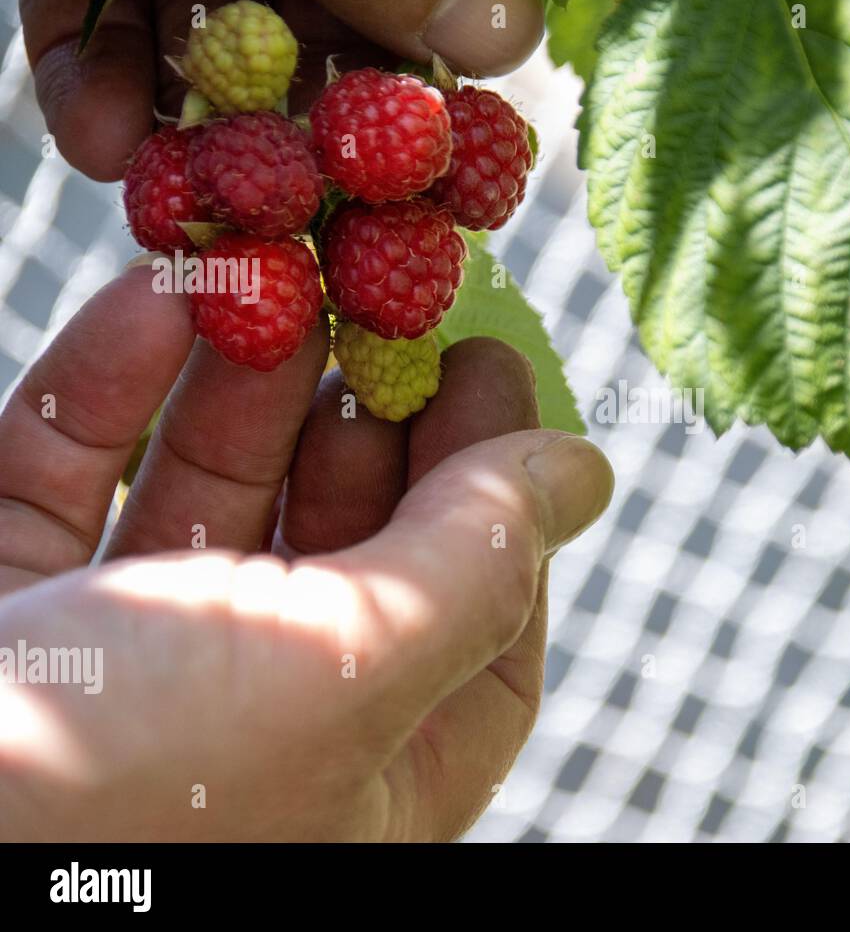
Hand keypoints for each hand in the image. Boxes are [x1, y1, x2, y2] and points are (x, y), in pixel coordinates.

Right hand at [0, 269, 612, 839]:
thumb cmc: (128, 782)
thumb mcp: (347, 662)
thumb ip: (476, 560)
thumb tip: (586, 473)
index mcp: (368, 771)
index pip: (482, 624)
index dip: (497, 497)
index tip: (487, 370)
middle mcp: (257, 725)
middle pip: (348, 546)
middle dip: (365, 417)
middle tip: (389, 301)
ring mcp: (127, 667)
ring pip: (210, 497)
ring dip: (243, 378)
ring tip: (281, 274)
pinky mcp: (13, 613)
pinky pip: (71, 480)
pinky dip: (110, 387)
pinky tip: (157, 295)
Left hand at [20, 0, 545, 180]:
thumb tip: (509, 37)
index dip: (434, 101)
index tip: (429, 202)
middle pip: (326, 27)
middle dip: (301, 138)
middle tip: (289, 230)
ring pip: (210, 27)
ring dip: (189, 128)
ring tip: (164, 201)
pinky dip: (97, 75)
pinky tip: (99, 141)